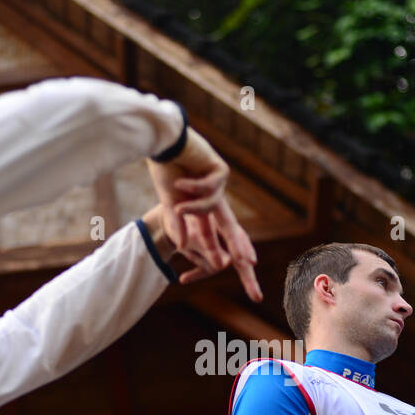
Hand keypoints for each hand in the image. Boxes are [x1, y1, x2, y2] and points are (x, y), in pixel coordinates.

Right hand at [146, 128, 261, 300]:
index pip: (215, 237)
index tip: (225, 270)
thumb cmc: (164, 172)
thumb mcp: (168, 206)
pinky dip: (193, 190)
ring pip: (215, 211)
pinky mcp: (221, 171)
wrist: (163, 144)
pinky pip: (211, 191)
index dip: (218, 253)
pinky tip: (182, 182)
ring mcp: (219, 186)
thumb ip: (177, 227)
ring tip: (176, 206)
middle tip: (251, 267)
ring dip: (193, 210)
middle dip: (240, 251)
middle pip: (232, 230)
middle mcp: (214, 200)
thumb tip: (183, 248)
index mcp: (202, 210)